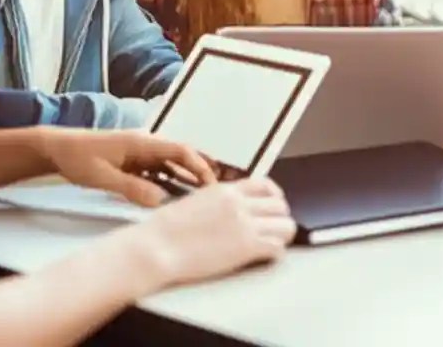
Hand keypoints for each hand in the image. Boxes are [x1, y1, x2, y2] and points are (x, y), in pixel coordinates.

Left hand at [38, 129, 216, 206]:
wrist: (56, 148)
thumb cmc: (77, 158)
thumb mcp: (102, 177)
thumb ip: (131, 188)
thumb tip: (160, 201)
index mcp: (141, 142)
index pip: (180, 150)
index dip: (199, 166)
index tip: (211, 184)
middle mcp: (145, 144)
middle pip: (181, 155)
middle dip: (200, 171)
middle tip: (216, 192)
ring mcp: (139, 153)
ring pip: (172, 164)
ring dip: (186, 178)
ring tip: (202, 197)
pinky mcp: (133, 161)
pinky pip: (158, 171)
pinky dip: (170, 182)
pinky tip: (175, 197)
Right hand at [136, 179, 295, 286]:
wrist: (156, 247)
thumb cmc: (164, 230)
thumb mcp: (195, 202)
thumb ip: (217, 203)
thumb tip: (227, 211)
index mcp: (225, 190)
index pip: (265, 185)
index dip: (274, 197)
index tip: (272, 207)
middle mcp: (239, 203)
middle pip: (280, 206)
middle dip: (279, 218)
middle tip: (273, 230)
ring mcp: (245, 224)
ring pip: (286, 226)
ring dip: (282, 236)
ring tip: (272, 245)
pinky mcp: (246, 247)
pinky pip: (277, 248)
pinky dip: (275, 254)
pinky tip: (265, 258)